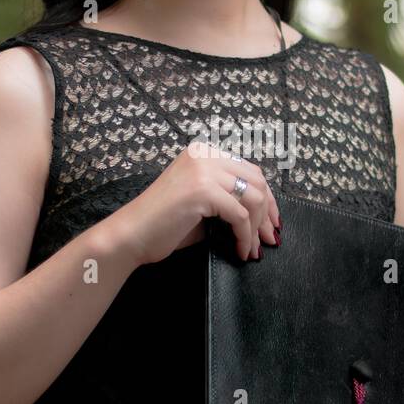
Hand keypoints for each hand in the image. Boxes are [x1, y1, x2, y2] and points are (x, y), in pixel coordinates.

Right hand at [112, 140, 280, 266]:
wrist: (131, 235)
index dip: (267, 198)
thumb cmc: (162, 225)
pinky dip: (244, 236)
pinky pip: (240, 215)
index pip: (249, 170)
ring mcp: (203, 170)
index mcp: (203, 153)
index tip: (272, 223)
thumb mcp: (200, 202)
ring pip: (253, 197)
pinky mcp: (203, 190)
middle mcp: (204, 155)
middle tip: (268, 239)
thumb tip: (263, 214)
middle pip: (257, 181)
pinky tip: (240, 251)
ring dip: (257, 228)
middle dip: (268, 213)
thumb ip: (227, 197)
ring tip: (252, 250)